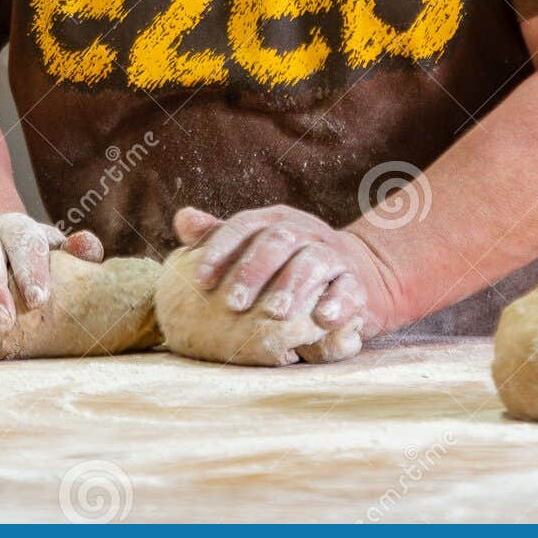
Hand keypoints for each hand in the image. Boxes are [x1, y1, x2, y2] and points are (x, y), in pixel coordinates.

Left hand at [173, 204, 395, 342]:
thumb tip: (182, 219)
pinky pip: (349, 289)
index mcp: (274, 221)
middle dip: (253, 271)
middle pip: (277, 241)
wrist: (356, 273)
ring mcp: (331, 255)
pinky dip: (338, 302)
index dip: (220, 248)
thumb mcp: (256, 247)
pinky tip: (323, 318)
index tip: (200, 278)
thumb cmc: (290, 264)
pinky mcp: (356, 282)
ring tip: (275, 312)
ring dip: (293, 286)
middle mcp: (303, 232)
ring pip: (312, 262)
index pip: (244, 226)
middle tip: (234, 301)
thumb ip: (221, 236)